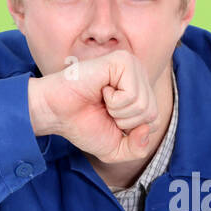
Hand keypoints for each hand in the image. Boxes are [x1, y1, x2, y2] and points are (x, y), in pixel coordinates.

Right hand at [27, 50, 158, 162]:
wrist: (56, 113)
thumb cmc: (83, 125)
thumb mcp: (116, 149)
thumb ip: (138, 149)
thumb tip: (146, 128)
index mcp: (142, 92)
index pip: (154, 122)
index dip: (129, 131)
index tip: (109, 119)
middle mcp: (140, 76)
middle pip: (151, 114)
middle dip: (124, 122)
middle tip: (104, 109)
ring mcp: (133, 67)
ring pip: (143, 105)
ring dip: (118, 111)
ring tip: (102, 100)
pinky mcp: (123, 61)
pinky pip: (133, 94)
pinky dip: (114, 101)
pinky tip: (102, 90)